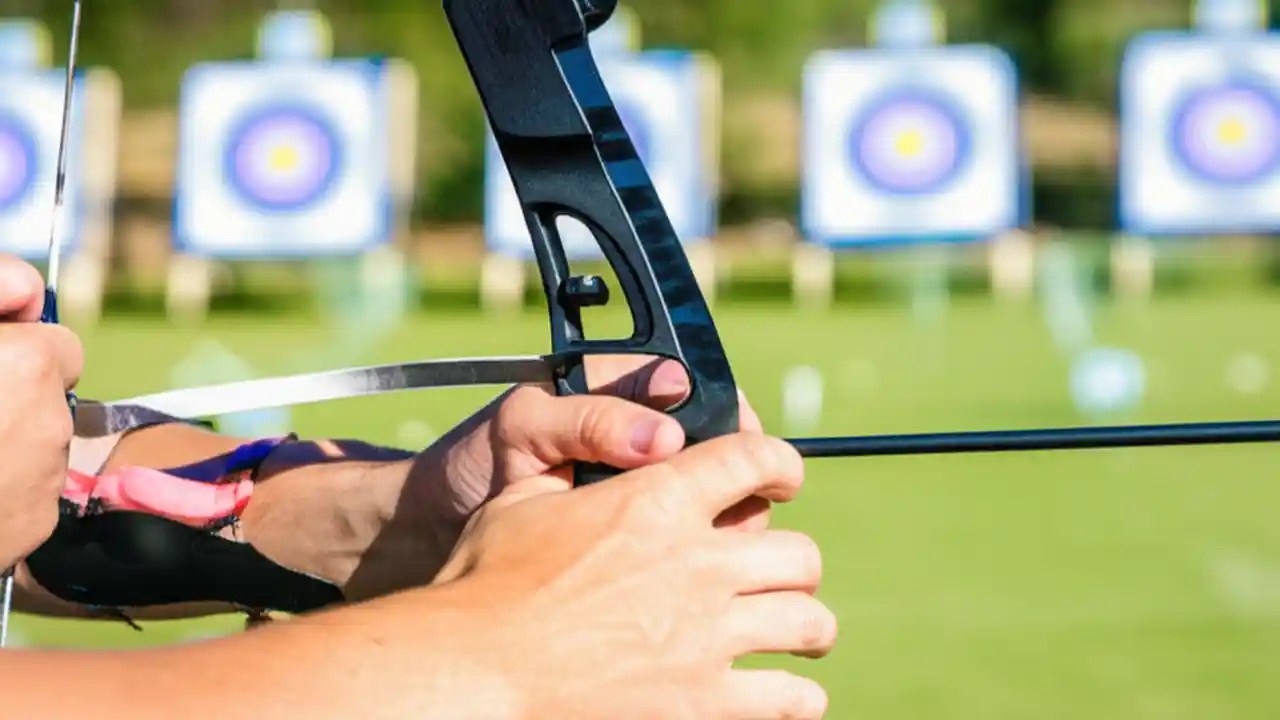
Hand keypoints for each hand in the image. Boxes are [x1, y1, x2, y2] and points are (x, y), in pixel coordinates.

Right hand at [0, 254, 82, 567]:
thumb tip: (26, 289)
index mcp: (24, 364)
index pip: (56, 342)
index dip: (19, 346)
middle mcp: (47, 419)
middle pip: (47, 395)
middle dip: (12, 393)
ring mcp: (45, 476)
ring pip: (38, 442)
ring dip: (4, 438)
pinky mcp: (36, 522)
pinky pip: (27, 490)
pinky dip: (0, 486)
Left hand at [240, 356, 765, 600]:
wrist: (420, 537)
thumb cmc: (467, 469)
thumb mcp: (523, 428)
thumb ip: (589, 419)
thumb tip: (662, 438)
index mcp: (621, 405)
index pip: (709, 405)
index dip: (740, 432)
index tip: (758, 462)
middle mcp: (639, 455)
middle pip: (724, 469)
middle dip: (738, 493)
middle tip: (732, 519)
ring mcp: (635, 510)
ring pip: (714, 521)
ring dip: (723, 538)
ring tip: (703, 557)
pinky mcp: (627, 558)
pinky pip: (683, 563)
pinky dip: (695, 576)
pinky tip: (683, 590)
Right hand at [431, 432, 834, 719]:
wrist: (471, 674)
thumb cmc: (481, 586)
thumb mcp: (520, 503)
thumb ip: (571, 473)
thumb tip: (596, 458)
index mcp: (655, 502)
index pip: (754, 459)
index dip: (781, 464)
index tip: (784, 480)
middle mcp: (696, 565)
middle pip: (799, 553)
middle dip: (796, 563)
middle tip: (783, 577)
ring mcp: (706, 638)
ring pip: (808, 624)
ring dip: (807, 629)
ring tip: (801, 638)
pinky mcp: (703, 706)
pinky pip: (790, 702)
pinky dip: (796, 699)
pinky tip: (787, 697)